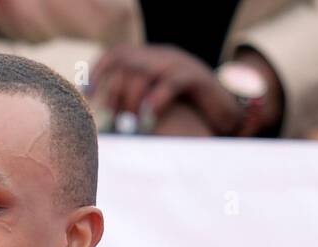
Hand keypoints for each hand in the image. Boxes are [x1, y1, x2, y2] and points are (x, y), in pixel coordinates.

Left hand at [89, 43, 240, 135]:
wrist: (229, 111)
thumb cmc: (187, 115)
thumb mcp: (155, 107)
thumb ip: (133, 107)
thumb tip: (107, 121)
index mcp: (151, 59)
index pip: (117, 54)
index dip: (99, 71)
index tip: (88, 94)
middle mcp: (164, 56)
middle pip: (127, 61)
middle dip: (114, 89)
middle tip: (113, 115)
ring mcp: (181, 64)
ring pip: (146, 71)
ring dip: (132, 98)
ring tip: (131, 122)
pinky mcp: (197, 78)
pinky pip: (172, 82)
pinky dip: (156, 98)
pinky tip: (148, 116)